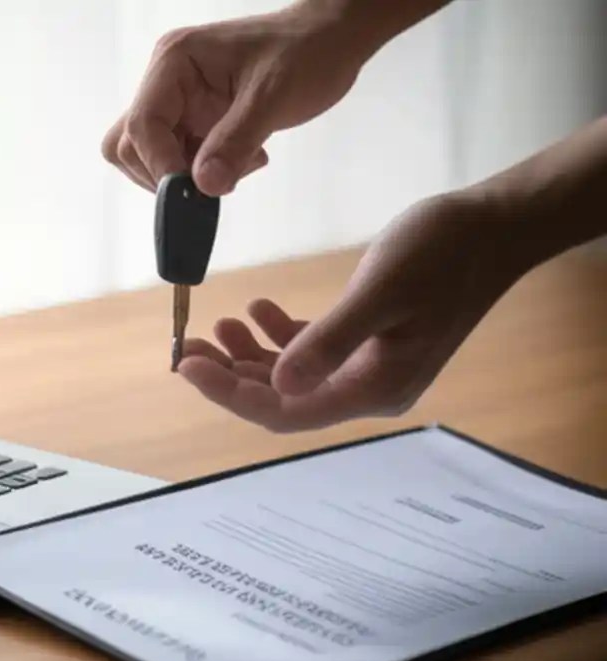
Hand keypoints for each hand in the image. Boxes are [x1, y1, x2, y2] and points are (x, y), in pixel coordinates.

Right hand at [101, 3, 377, 195]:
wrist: (331, 41)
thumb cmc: (307, 52)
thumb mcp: (274, 96)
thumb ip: (236, 141)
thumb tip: (204, 186)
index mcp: (175, 62)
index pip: (142, 125)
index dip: (161, 165)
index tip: (194, 192)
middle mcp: (166, 81)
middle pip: (130, 144)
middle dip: (166, 173)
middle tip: (214, 180)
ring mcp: (178, 102)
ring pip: (149, 157)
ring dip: (185, 175)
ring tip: (236, 164)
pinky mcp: (194, 120)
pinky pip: (179, 159)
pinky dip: (204, 172)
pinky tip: (245, 157)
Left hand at [176, 192, 523, 431]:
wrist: (495, 228)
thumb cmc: (443, 254)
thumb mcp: (379, 293)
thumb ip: (329, 341)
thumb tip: (281, 384)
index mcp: (373, 389)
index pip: (284, 411)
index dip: (229, 394)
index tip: (186, 365)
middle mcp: (368, 388)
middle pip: (282, 398)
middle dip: (230, 376)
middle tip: (188, 345)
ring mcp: (370, 366)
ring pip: (293, 375)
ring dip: (250, 355)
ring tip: (218, 324)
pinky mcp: (369, 341)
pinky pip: (312, 351)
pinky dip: (280, 333)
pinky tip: (257, 309)